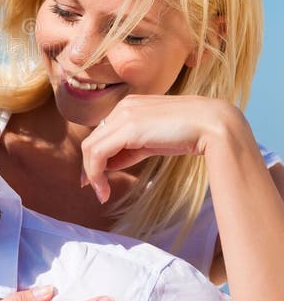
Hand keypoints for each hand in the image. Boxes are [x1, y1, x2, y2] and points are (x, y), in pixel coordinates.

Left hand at [81, 95, 237, 202]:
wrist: (211, 123)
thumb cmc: (188, 133)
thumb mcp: (153, 141)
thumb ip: (132, 148)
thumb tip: (109, 165)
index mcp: (129, 106)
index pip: (103, 133)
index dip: (95, 158)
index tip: (96, 180)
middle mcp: (123, 107)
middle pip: (93, 140)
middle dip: (89, 168)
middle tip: (95, 190)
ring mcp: (124, 115)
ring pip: (91, 147)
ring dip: (91, 174)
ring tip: (101, 194)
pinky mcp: (127, 128)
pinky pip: (98, 153)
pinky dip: (95, 173)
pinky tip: (104, 189)